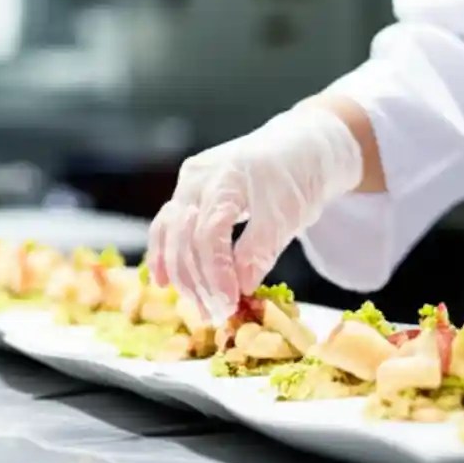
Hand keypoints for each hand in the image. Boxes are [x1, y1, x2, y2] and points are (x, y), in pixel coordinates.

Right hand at [149, 107, 362, 322]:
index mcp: (229, 177)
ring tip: (197, 304)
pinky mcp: (187, 189)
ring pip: (170, 231)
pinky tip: (164, 281)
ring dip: (181, 272)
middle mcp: (201, 176)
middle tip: (215, 313)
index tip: (228, 303)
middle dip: (198, 280)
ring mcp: (190, 180)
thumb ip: (261, 249)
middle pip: (185, 236)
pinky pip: (168, 224)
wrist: (300, 148)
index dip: (216, 273)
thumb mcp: (289, 215)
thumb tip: (239, 287)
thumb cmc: (298, 179)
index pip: (210, 234)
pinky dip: (165, 254)